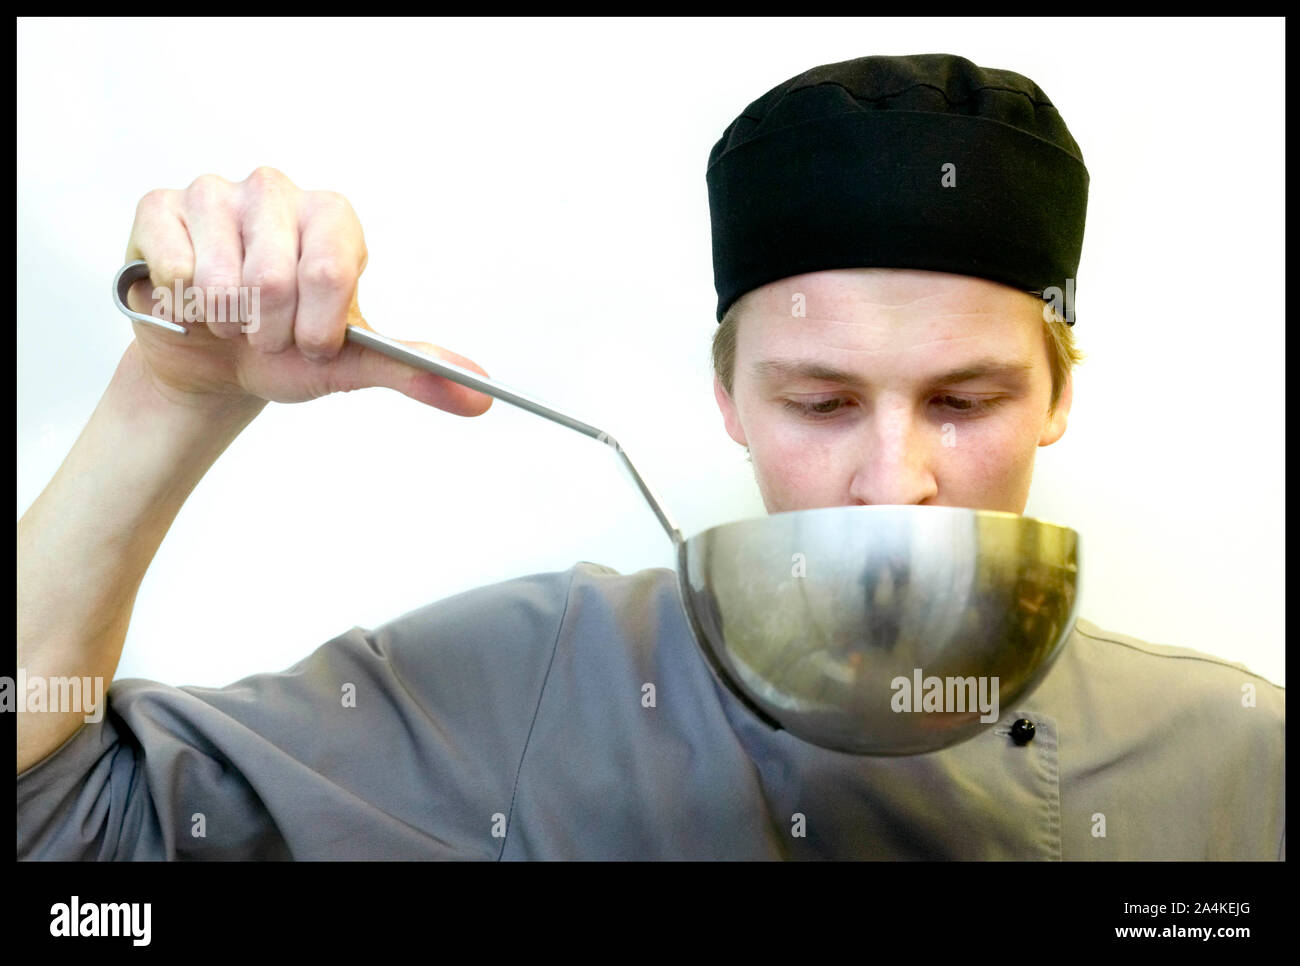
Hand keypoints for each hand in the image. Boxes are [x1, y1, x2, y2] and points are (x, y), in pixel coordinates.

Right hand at [122, 166, 492, 415]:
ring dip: (225, 325)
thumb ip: (416, 372)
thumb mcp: (353, 365)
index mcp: (333, 218)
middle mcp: (276, 191)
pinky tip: (189, 303)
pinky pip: (172, 266)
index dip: (317, 327)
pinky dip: (182, 307)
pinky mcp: (159, 208)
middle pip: (274, 278)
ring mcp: (215, 193)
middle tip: (267, 333)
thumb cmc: (287, 352)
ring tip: (230, 320)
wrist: (218, 368)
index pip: (331, 270)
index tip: (312, 344)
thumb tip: (481, 394)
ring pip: (220, 279)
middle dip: (271, 332)